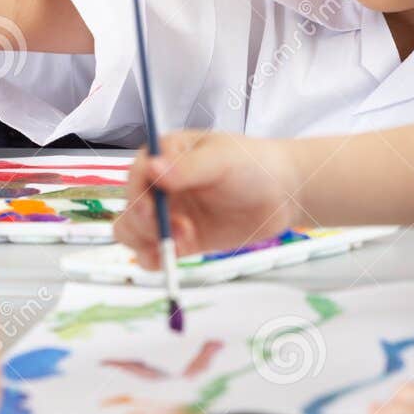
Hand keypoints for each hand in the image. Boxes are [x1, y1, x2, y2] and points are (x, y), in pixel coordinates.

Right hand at [114, 129, 297, 267]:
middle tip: (178, 229)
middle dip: (145, 221)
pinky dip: (152, 259)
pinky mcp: (181, 239)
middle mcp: (161, 184)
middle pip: (130, 205)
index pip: (137, 172)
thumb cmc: (253, 164)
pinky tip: (169, 259)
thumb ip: (188, 167)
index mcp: (167, 154)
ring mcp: (170, 213)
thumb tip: (152, 167)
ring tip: (183, 242)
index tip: (151, 208)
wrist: (283, 194)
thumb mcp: (222, 160)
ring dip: (146, 241)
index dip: (138, 192)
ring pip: (132, 230)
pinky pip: (151, 252)